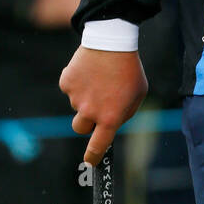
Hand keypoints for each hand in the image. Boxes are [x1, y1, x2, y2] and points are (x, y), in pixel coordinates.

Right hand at [59, 46, 147, 164]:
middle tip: (95, 107)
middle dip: (87, 122)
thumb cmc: (129, 69)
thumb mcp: (138, 94)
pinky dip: (78, 82)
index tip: (90, 162)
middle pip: (80, 128)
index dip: (93, 156)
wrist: (112, 41)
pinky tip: (89, 70)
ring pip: (77, 105)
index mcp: (110, 117)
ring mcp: (75, 98)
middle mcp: (90, 111)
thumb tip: (111, 123)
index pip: (98, 146)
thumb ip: (124, 113)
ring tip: (99, 78)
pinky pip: (70, 88)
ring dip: (85, 96)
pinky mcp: (66, 83)